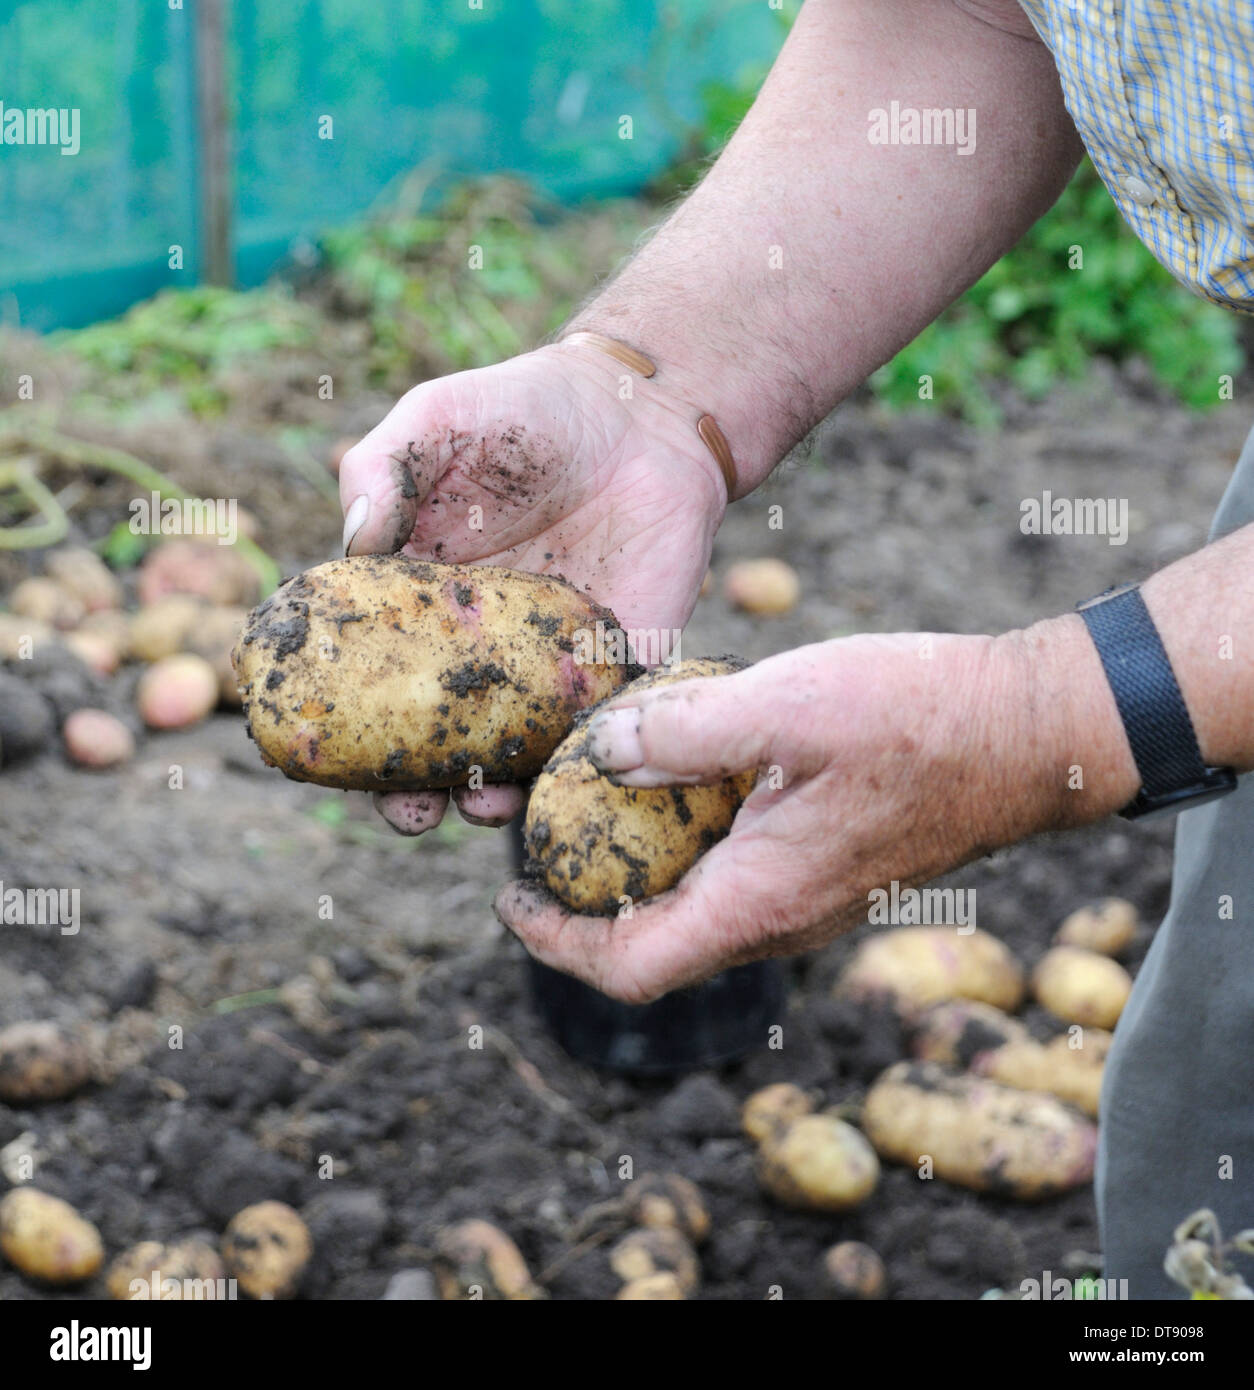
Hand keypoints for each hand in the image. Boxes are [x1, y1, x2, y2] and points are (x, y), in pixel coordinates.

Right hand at [338, 341, 728, 832]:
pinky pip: (598, 726)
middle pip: (438, 740)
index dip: (348, 730)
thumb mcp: (439, 419)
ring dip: (496, 792)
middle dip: (418, 792)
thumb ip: (384, 468)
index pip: (371, 683)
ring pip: (516, 753)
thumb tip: (352, 537)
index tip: (329, 767)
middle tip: (411, 815)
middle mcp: (478, 652)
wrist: (641, 413)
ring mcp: (550, 667)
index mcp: (418, 606)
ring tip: (486, 805)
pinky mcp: (619, 666)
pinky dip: (582, 759)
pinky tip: (566, 775)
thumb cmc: (526, 411)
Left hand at [495, 624, 1138, 1001]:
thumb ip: (684, 730)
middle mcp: (782, 920)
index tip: (510, 896)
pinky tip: (684, 775)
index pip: (630, 967)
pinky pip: (737, 878)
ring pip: (697, 912)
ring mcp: (812, 900)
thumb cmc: (921, 718)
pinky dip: (688, 845)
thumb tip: (603, 751)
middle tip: (543, 840)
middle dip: (586, 906)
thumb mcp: (787, 706)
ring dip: (637, 873)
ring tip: (598, 803)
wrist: (1033, 732)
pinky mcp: (832, 869)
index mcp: (760, 901)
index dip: (556, 944)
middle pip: (656, 947)